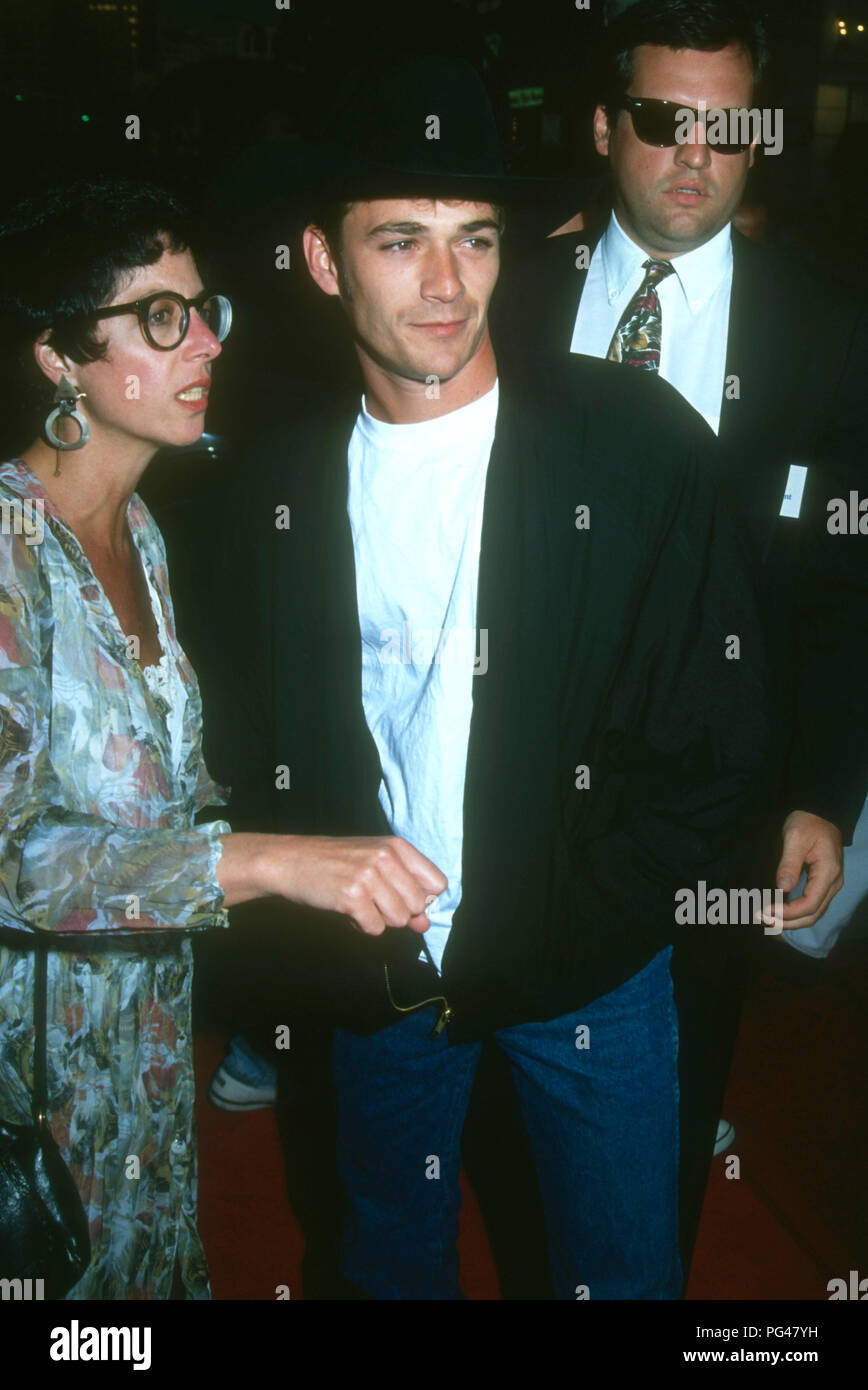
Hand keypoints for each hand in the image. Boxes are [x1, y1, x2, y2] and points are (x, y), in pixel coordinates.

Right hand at [260, 834, 446, 936]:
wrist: (290, 861)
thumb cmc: (335, 864)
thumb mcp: (374, 866)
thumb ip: (404, 893)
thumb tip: (424, 924)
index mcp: (396, 846)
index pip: (437, 883)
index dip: (423, 898)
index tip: (402, 897)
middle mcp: (385, 857)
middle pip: (418, 905)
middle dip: (399, 912)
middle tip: (374, 900)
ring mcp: (368, 876)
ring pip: (398, 920)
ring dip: (379, 919)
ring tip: (359, 903)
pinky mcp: (351, 896)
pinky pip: (375, 929)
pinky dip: (361, 926)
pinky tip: (346, 909)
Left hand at [776, 810, 843, 929]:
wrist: (819, 815)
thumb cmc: (807, 823)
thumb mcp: (794, 838)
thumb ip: (789, 864)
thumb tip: (782, 889)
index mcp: (828, 872)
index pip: (810, 904)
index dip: (788, 913)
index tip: (767, 911)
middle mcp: (832, 883)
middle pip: (812, 915)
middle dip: (788, 922)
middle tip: (763, 920)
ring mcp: (829, 885)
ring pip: (813, 913)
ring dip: (791, 921)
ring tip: (767, 920)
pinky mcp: (822, 884)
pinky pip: (811, 905)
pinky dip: (795, 913)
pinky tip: (778, 913)